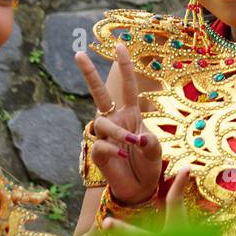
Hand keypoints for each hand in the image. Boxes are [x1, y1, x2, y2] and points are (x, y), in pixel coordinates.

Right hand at [76, 44, 162, 205]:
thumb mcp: (157, 152)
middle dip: (89, 74)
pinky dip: (113, 149)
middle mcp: (116, 120)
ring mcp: (105, 136)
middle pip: (99, 93)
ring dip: (118, 131)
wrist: (140, 189)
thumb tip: (138, 138)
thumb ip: (151, 144)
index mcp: (132, 114)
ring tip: (132, 142)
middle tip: (78, 54)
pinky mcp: (98, 152)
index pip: (128, 86)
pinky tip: (122, 156)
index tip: (120, 46)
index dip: (124, 67)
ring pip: (103, 123)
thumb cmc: (149, 166)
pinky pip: (101, 144)